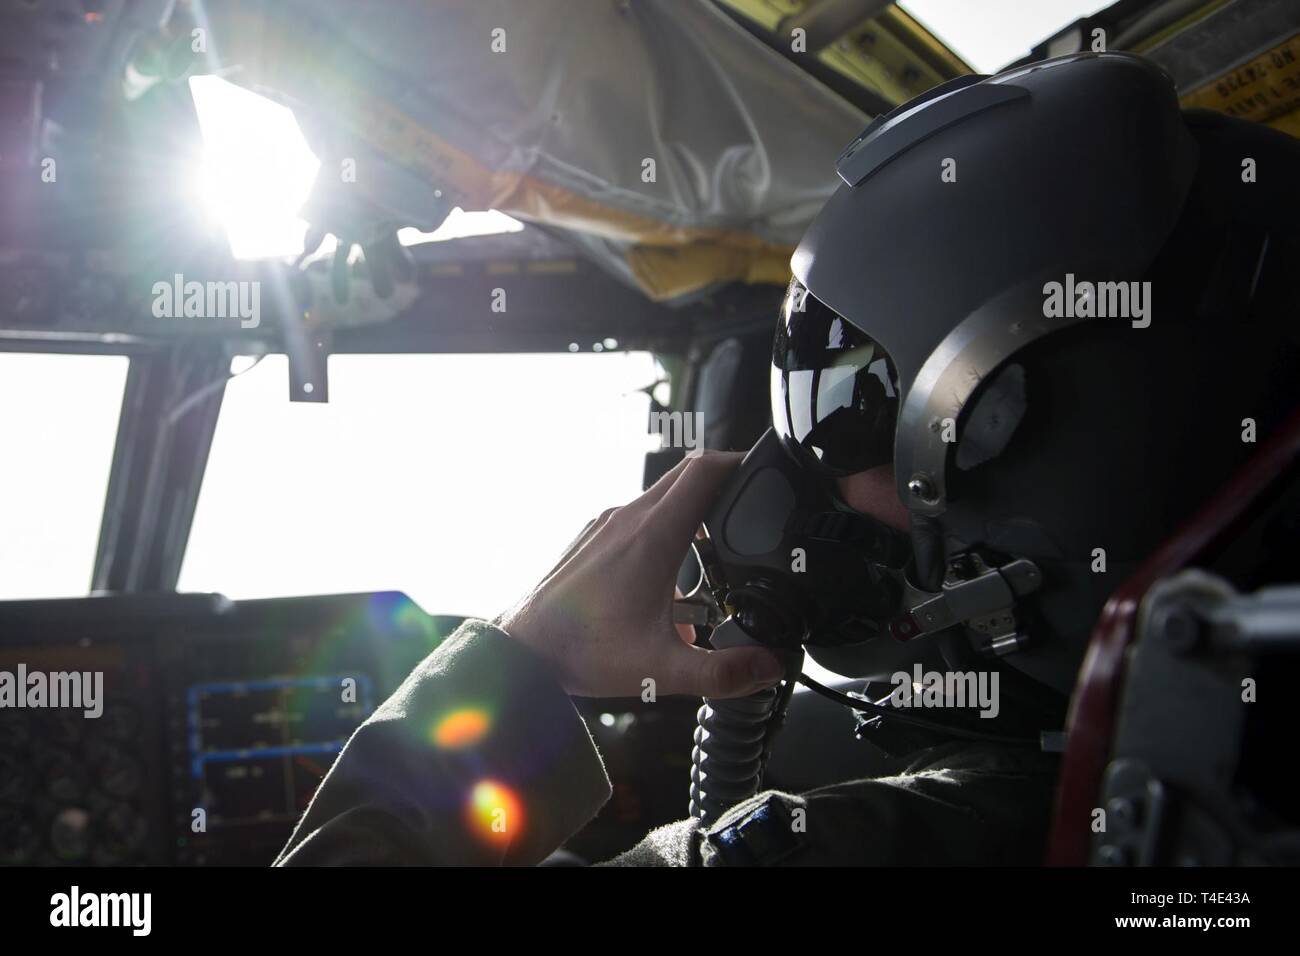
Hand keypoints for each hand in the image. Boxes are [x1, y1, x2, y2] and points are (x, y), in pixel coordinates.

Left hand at [498, 452, 785, 698]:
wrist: (522, 650)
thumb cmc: (581, 651)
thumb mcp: (662, 669)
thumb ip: (722, 672)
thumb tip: (768, 668)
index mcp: (653, 537)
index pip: (704, 472)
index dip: (739, 462)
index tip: (762, 468)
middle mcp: (628, 519)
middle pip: (686, 475)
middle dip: (723, 482)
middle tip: (750, 504)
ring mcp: (607, 524)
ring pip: (660, 495)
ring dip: (691, 508)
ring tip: (716, 543)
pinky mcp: (592, 537)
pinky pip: (636, 515)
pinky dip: (663, 526)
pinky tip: (668, 570)